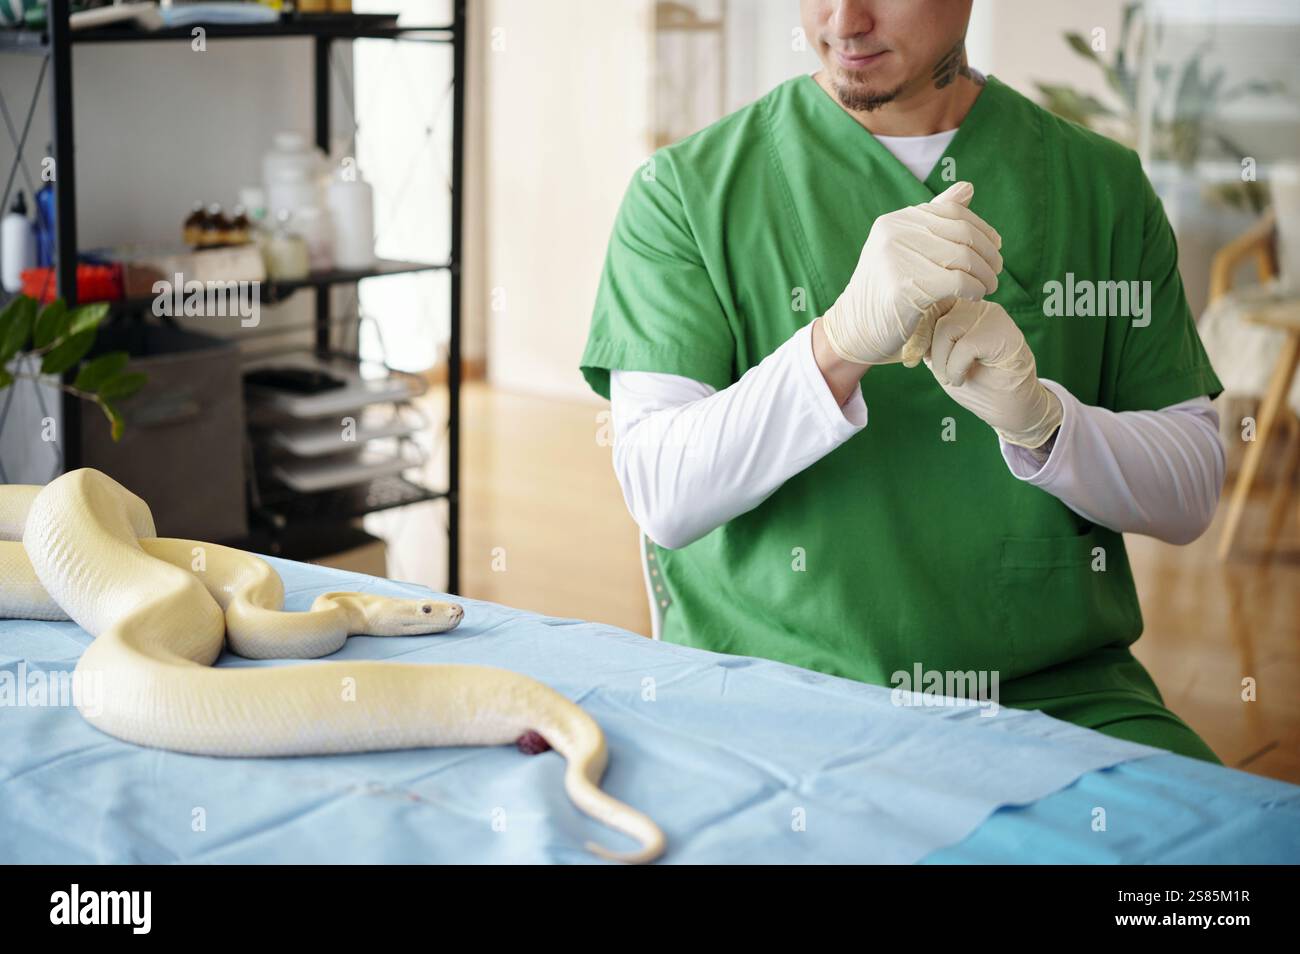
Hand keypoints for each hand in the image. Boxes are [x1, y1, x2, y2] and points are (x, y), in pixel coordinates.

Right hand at [819, 181, 1002, 365]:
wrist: (856, 330)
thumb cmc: (886, 292)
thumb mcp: (906, 249)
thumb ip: (935, 220)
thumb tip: (968, 187)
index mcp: (895, 220)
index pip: (952, 211)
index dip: (982, 228)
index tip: (995, 247)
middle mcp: (893, 233)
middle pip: (962, 234)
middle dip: (988, 254)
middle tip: (996, 272)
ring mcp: (897, 258)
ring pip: (964, 257)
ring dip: (985, 275)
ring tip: (989, 287)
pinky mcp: (905, 287)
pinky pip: (958, 281)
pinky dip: (975, 289)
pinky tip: (975, 296)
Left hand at [925, 298, 1062, 448]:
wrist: (1010, 407)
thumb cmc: (976, 384)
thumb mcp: (942, 359)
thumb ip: (928, 341)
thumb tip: (907, 329)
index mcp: (964, 309)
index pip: (930, 307)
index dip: (918, 334)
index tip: (914, 358)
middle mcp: (979, 306)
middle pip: (936, 315)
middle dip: (930, 350)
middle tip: (942, 374)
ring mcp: (992, 317)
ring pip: (947, 328)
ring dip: (942, 361)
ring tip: (953, 377)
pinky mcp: (1003, 332)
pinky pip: (964, 345)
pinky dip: (956, 368)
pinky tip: (963, 379)